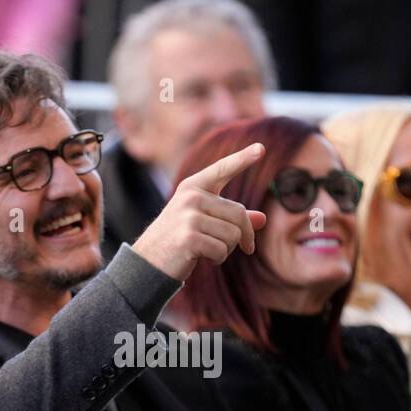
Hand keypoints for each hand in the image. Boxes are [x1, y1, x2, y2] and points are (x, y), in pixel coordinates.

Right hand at [131, 143, 266, 280]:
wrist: (148, 262)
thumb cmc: (179, 239)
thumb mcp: (205, 223)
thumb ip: (231, 218)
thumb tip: (263, 219)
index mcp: (193, 187)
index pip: (222, 169)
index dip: (242, 159)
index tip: (261, 148)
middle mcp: (191, 197)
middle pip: (239, 213)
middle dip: (244, 235)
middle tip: (244, 248)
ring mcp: (188, 216)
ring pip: (233, 235)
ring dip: (227, 249)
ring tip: (208, 250)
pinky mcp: (189, 238)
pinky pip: (222, 250)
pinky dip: (217, 259)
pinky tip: (201, 258)